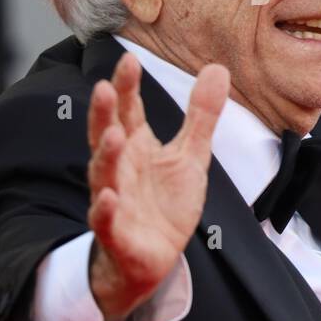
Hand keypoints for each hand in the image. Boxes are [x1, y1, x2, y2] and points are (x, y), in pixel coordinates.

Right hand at [86, 52, 228, 320]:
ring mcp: (115, 200)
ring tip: (113, 135)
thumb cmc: (166, 204)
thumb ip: (201, 115)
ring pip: (104, 175)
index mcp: (137, 146)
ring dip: (106, 156)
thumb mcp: (191, 155)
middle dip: (105, 113)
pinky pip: (106, 220)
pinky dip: (105, 209)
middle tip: (103, 87)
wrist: (156, 261)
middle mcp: (121, 168)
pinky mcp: (117, 234)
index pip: (128, 111)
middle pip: (107, 135)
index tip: (128, 60)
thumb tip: (218, 68)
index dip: (126, 87)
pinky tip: (108, 197)